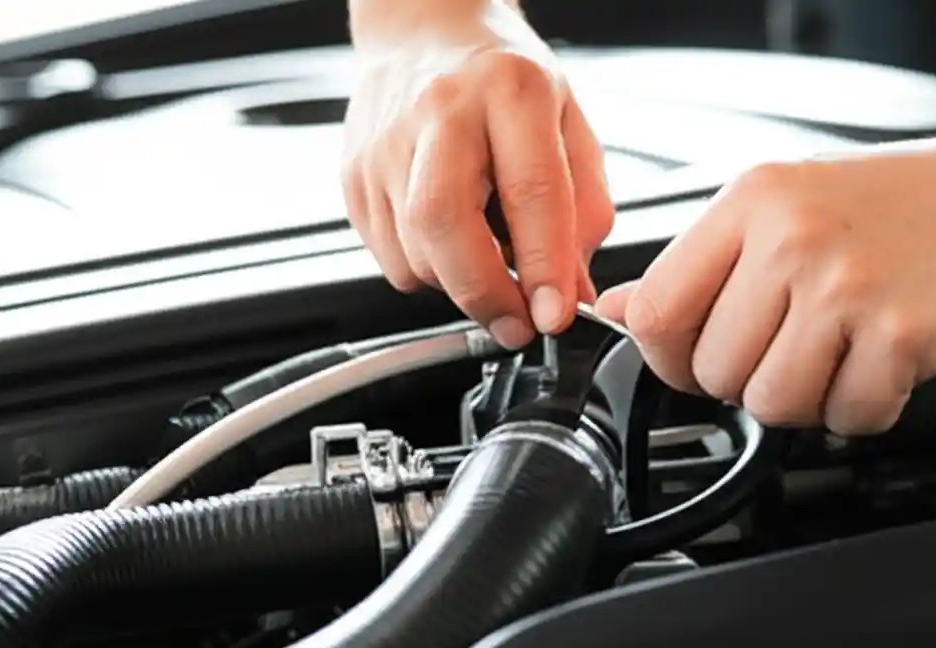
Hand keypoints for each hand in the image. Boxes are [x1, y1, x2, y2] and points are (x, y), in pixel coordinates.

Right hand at [342, 1, 613, 347]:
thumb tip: (573, 292)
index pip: (529, 191)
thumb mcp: (570, 128)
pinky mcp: (353, 176)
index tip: (555, 315)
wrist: (426, 35)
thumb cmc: (505, 83)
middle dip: (485, 293)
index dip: (543, 267)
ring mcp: (384, 144)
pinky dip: (428, 271)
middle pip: (444, 224)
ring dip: (459, 284)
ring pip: (414, 254)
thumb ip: (582, 212)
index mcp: (509, 90)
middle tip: (516, 325)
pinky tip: (451, 239)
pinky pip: (391, 259)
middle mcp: (439, 111)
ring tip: (488, 257)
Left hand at [596, 134, 935, 434]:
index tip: (704, 359)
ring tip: (848, 354)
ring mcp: (847, 283)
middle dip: (755, 381)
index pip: (657, 312)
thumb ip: (705, 265)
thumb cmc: (916, 203)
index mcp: (753, 201)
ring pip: (773, 404)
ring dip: (812, 400)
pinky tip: (891, 360)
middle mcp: (792, 236)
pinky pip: (849, 416)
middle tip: (805, 349)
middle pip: (714, 373)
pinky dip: (870, 406)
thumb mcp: (795, 208)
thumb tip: (622, 311)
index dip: (673, 358)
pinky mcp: (903, 330)